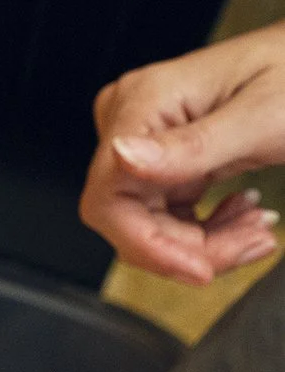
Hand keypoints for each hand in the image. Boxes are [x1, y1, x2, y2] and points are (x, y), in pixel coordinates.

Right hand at [79, 20, 284, 282]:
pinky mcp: (161, 160)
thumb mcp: (262, 116)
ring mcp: (144, 142)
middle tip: (249, 243)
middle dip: (189, 246)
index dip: (148, 243)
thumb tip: (122, 159)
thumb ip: (192, 145)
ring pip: (147, 225)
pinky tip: (239, 214)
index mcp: (144, 102)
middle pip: (128, 219)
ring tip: (254, 228)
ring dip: (202, 242)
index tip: (198, 269)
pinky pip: (164, 215)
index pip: (109, 197)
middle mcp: (131, 121)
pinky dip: (203, 230)